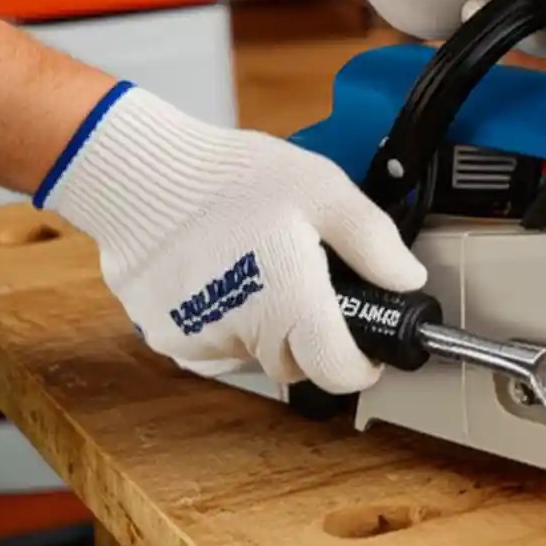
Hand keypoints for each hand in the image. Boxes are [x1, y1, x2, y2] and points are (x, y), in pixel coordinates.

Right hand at [36, 83, 426, 393]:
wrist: (137, 172)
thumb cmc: (230, 177)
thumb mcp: (322, 190)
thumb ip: (372, 240)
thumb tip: (408, 281)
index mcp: (289, 304)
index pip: (338, 373)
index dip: (361, 364)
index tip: (367, 348)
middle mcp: (244, 333)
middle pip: (297, 365)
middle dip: (312, 338)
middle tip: (307, 286)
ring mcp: (199, 340)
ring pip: (254, 355)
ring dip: (266, 327)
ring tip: (256, 266)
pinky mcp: (165, 336)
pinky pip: (212, 343)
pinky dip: (224, 320)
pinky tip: (217, 273)